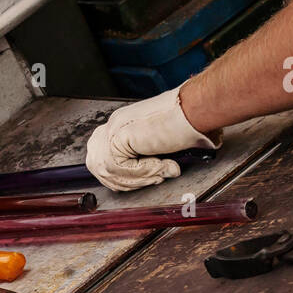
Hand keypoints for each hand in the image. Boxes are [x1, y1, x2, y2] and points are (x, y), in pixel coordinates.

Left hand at [85, 86, 220, 191]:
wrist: (193, 110)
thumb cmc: (182, 124)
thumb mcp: (156, 147)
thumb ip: (142, 161)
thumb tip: (140, 180)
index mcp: (117, 126)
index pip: (101, 161)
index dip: (120, 178)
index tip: (141, 182)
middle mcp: (111, 126)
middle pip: (99, 167)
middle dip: (124, 181)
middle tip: (151, 180)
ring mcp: (113, 128)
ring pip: (108, 169)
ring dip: (135, 179)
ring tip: (158, 173)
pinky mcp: (118, 134)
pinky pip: (118, 167)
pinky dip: (139, 172)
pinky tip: (158, 165)